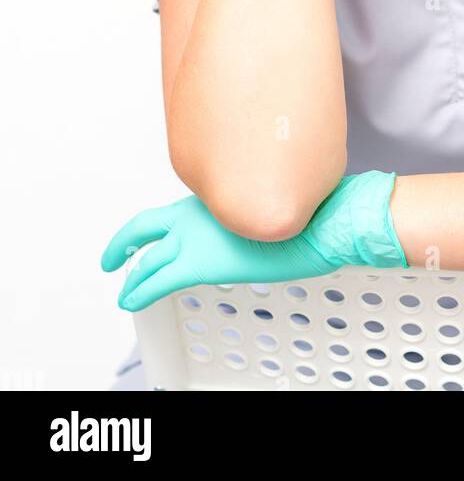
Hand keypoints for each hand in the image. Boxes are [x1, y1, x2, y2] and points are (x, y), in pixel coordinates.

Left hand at [100, 170, 405, 311]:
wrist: (319, 222)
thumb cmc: (309, 213)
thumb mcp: (269, 205)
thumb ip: (249, 211)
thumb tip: (253, 219)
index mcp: (214, 196)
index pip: (173, 209)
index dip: (154, 224)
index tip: (147, 234)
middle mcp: (197, 212)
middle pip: (143, 227)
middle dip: (121, 245)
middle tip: (112, 258)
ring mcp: (195, 237)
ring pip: (146, 260)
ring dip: (132, 278)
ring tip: (125, 290)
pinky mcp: (199, 263)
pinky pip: (156, 280)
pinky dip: (138, 292)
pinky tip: (130, 301)